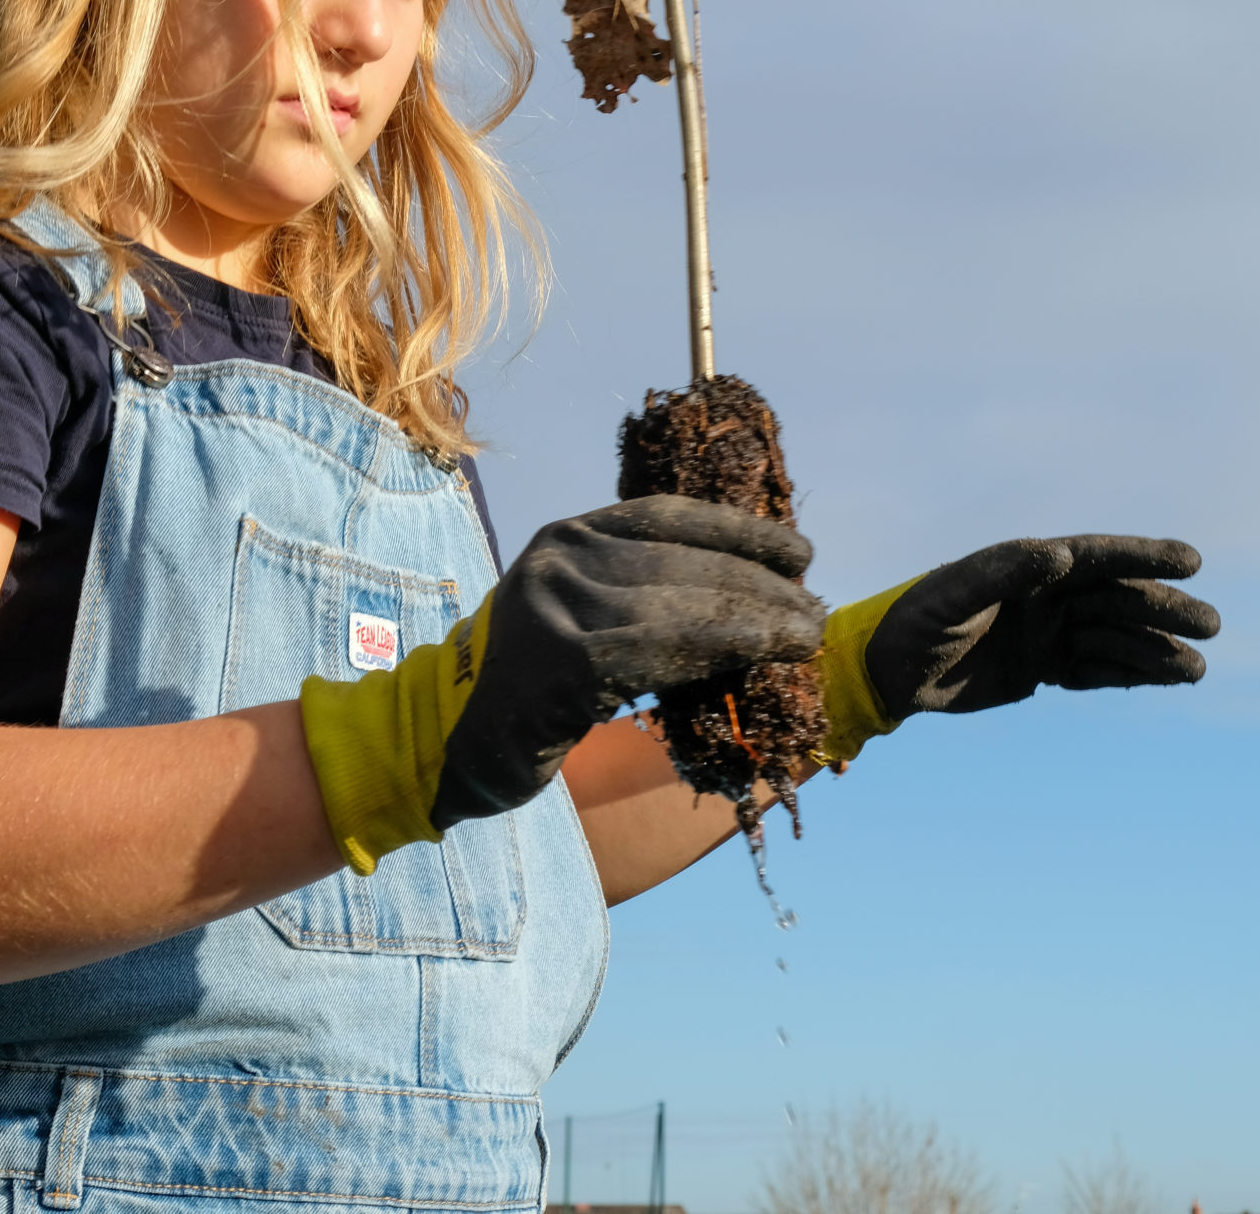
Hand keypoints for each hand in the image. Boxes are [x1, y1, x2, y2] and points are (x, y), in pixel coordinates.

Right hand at [300, 495, 823, 870]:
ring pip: (682, 602)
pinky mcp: (564, 656)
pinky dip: (720, 649)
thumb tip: (744, 595)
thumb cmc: (528, 689)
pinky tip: (761, 657)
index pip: (670, 516)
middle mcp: (562, 555)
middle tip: (815, 608)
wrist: (444, 742)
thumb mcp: (581, 615)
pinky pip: (661, 647)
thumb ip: (640, 595)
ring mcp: (558, 601)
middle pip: (684, 559)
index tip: (799, 552)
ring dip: (756, 619)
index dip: (740, 531)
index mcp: (568, 535)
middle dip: (759, 582)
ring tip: (806, 634)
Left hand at [863, 535, 1219, 718]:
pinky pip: (1096, 669)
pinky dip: (1131, 673)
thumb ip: (1005, 571)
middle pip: (1116, 598)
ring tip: (1198, 667)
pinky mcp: (1042, 668)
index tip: (1191, 560)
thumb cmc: (915, 620)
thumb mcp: (954, 593)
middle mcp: (1044, 594)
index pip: (1096, 557)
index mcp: (1028, 566)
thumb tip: (1062, 552)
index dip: (1143, 556)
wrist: (888, 669)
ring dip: (1155, 649)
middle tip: (1212, 623)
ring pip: (1113, 636)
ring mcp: (1046, 631)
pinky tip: (1168, 677)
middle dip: (1163, 608)